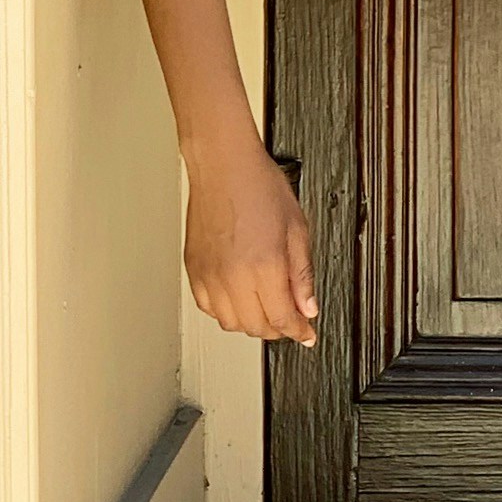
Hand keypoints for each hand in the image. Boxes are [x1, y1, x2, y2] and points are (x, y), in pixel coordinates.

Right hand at [183, 136, 317, 345]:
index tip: (307, 334)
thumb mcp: (298, 229)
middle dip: (278, 329)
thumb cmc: (259, 187)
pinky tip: (240, 298)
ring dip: (252, 323)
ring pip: (230, 323)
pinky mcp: (193, 271)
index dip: (299, 331)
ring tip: (268, 308)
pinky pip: (208, 308)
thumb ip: (303, 274)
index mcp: (264, 266)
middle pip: (256, 327)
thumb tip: (308, 306)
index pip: (282, 319)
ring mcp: (209, 276)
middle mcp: (232, 276)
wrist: (224, 167)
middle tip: (292, 319)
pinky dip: (226, 311)